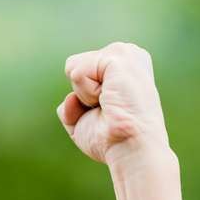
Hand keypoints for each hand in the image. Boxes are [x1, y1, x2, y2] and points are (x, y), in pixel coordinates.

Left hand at [56, 42, 170, 167]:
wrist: (131, 148)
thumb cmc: (112, 141)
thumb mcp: (84, 121)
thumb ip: (71, 106)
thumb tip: (69, 97)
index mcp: (122, 67)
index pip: (80, 72)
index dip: (83, 99)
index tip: (107, 113)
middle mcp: (126, 54)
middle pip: (74, 66)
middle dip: (81, 95)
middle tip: (107, 111)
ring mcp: (124, 52)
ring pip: (74, 67)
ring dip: (83, 95)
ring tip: (109, 105)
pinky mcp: (118, 55)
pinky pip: (77, 73)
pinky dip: (85, 93)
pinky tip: (108, 100)